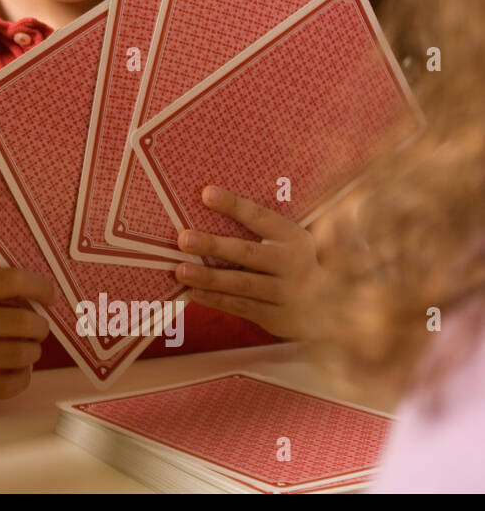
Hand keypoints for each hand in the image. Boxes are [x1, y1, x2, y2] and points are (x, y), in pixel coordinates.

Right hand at [0, 266, 60, 398]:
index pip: (13, 281)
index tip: (49, 296)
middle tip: (36, 328)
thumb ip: (0, 283)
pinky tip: (20, 370)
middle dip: (41, 326)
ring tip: (26, 347)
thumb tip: (42, 297)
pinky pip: (8, 386)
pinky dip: (23, 378)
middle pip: (25, 323)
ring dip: (33, 351)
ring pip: (21, 355)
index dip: (41, 287)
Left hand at [172, 185, 320, 339]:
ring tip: (181, 270)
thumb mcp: (290, 242)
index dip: (234, 205)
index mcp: (293, 238)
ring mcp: (286, 293)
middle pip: (248, 253)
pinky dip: (215, 300)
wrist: (329, 309)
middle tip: (184, 239)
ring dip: (209, 277)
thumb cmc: (294, 265)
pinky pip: (241, 306)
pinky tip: (192, 292)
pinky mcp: (277, 317)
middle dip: (214, 245)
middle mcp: (292, 264)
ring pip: (242, 284)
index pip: (260, 217)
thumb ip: (262, 228)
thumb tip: (211, 200)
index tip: (207, 193)